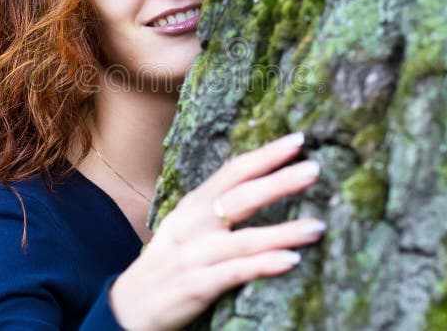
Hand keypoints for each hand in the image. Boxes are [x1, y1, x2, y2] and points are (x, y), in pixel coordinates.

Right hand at [108, 132, 323, 330]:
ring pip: (245, 238)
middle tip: (314, 169)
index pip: (232, 172)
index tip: (297, 141)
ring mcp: (194, 255)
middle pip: (241, 197)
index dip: (265, 155)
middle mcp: (193, 225)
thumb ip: (215, 205)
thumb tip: (258, 183)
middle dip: (280, 181)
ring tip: (317, 226)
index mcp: (193, 205)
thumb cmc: (166, 262)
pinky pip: (236, 272)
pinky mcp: (197, 286)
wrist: (129, 306)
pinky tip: (290, 261)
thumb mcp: (185, 225)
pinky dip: (264, 265)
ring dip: (284, 231)